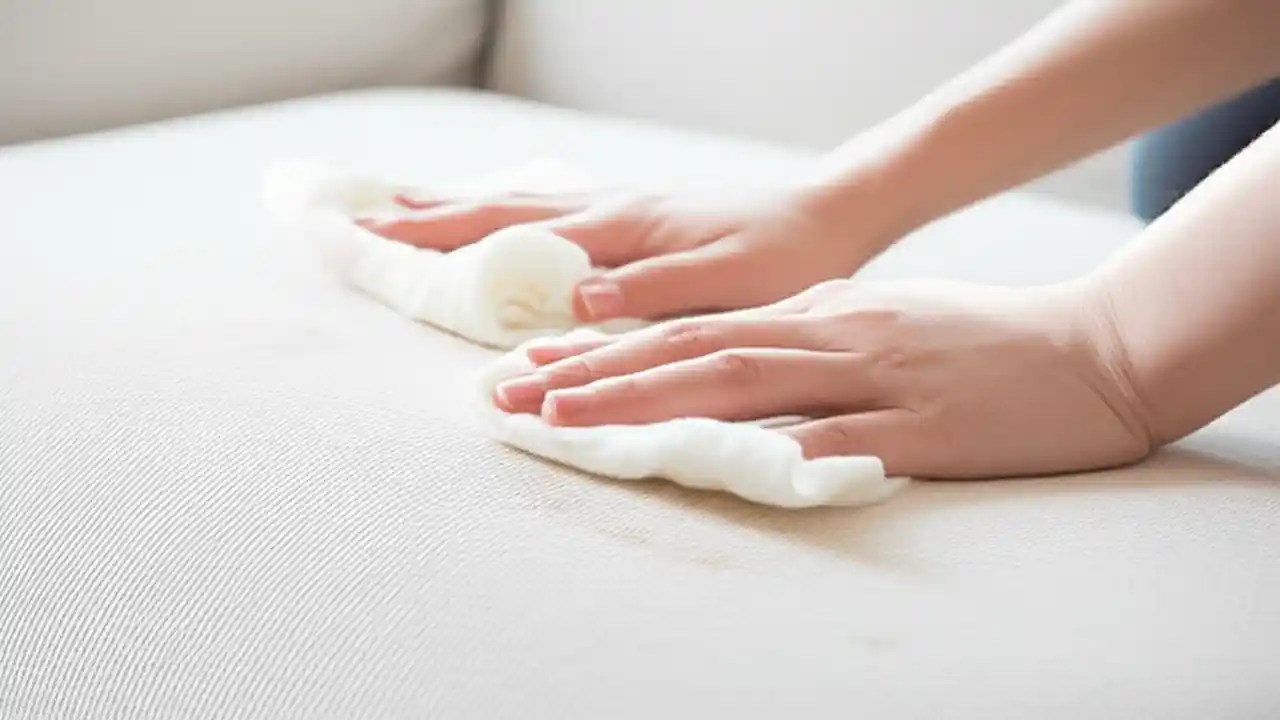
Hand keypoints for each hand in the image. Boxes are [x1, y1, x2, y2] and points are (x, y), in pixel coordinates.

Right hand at [358, 182, 902, 321]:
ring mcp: (621, 209)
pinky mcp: (637, 217)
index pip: (513, 234)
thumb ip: (651, 286)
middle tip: (360, 218)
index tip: (377, 237)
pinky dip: (506, 210)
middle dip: (427, 217)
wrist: (830, 212)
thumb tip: (574, 299)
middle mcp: (611, 211)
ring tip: (405, 205)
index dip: (444, 240)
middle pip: (500, 209)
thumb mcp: (727, 281)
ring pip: (521, 203)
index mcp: (622, 229)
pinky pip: (550, 209)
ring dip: (459, 207)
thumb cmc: (785, 254)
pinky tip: (499, 215)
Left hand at [491, 279, 1155, 478]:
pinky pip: (836, 438)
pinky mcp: (921, 427)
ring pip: (741, 383)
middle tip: (518, 397)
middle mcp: (830, 336)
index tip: (538, 368)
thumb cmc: (978, 344)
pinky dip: (769, 448)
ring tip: (572, 420)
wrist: (1090, 352)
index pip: (693, 330)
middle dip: (598, 376)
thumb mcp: (878, 326)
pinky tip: (710, 463)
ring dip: (649, 401)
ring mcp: (872, 378)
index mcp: (819, 314)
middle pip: (694, 351)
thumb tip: (737, 365)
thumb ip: (809, 342)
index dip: (611, 351)